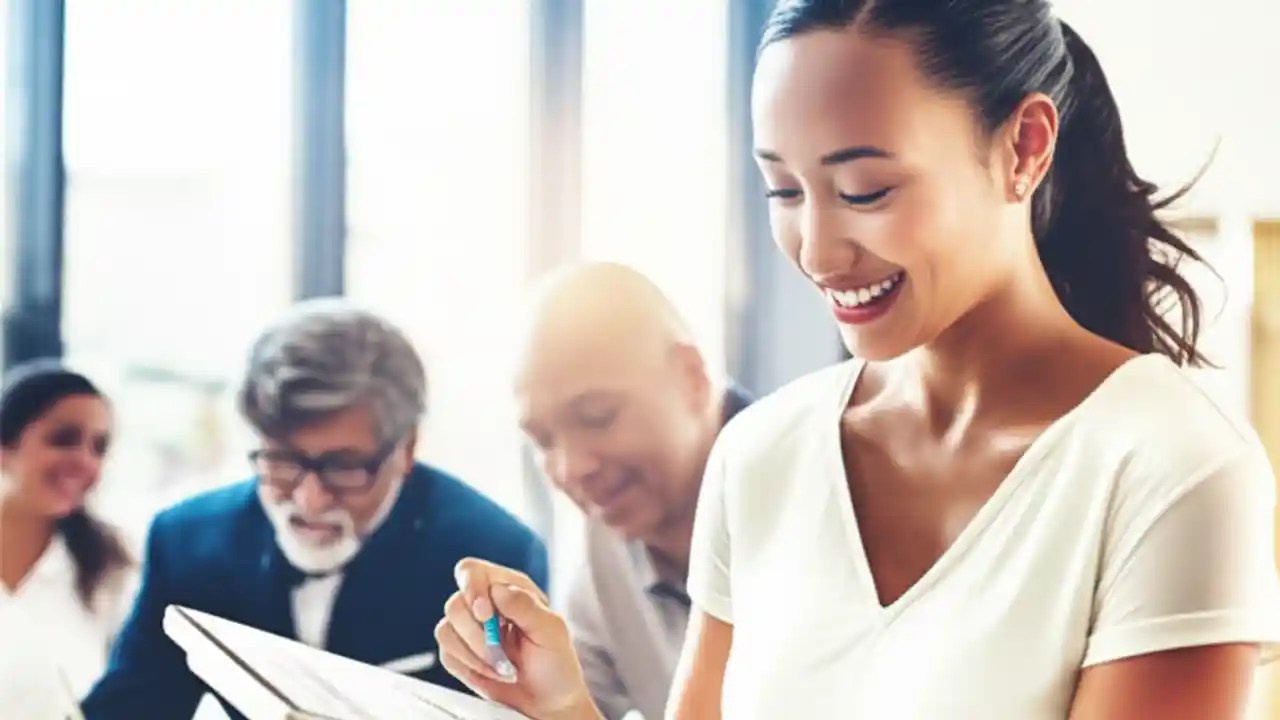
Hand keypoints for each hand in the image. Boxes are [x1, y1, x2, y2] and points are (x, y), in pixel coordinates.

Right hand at [436, 558, 601, 719]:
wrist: (548, 700)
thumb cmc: (555, 662)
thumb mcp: (552, 631)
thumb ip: (526, 606)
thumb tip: (498, 590)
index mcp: (508, 587)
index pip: (472, 571)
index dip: (472, 589)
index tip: (486, 615)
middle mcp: (485, 604)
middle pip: (455, 604)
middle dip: (477, 634)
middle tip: (500, 652)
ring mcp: (469, 628)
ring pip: (446, 630)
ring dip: (474, 654)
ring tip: (501, 666)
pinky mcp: (459, 653)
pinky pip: (446, 654)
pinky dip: (468, 667)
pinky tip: (491, 671)